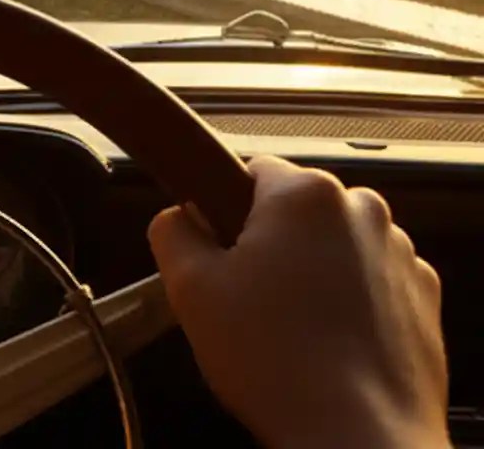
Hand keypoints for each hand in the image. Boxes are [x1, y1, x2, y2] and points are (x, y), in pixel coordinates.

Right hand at [148, 155, 448, 448]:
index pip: (248, 172)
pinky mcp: (422, 296)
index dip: (222, 214)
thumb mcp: (189, 289)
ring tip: (286, 330)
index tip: (215, 257)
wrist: (357, 435)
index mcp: (304, 194)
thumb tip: (176, 217)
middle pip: (294, 210)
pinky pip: (370, 282)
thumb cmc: (275, 361)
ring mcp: (399, 253)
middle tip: (243, 300)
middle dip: (268, 245)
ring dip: (308, 273)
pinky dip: (347, 302)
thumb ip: (171, 232)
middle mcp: (362, 210)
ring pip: (333, 246)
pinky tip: (324, 344)